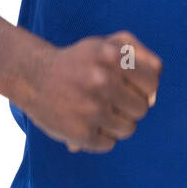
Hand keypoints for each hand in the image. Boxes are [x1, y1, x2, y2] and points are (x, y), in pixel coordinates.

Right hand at [19, 31, 162, 152]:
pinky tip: (86, 122)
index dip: (145, 85)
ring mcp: (91, 109)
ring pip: (129, 128)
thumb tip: (153, 98)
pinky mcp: (80, 133)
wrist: (33, 75)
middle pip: (143, 107)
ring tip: (99, 110)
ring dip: (118, 123)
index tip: (131, 85)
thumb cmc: (82, 60)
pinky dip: (101, 137)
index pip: (153, 80)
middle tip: (111, 98)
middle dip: (131, 105)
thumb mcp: (111, 43)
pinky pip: (109, 144)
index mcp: (112, 55)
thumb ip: (142, 57)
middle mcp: (103, 81)